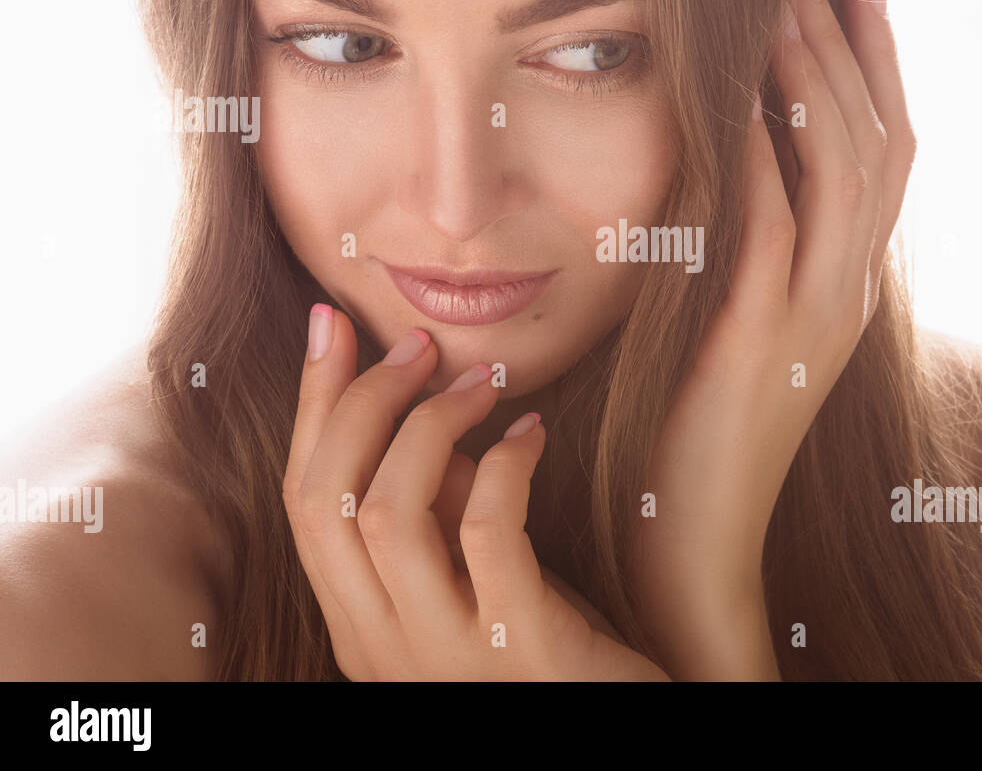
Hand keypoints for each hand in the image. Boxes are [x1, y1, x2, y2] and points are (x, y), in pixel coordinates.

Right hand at [283, 307, 668, 680]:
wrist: (614, 722)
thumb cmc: (550, 637)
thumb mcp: (475, 568)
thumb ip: (438, 505)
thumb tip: (426, 414)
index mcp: (358, 622)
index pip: (304, 500)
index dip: (312, 402)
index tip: (329, 322)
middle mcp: (381, 644)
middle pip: (325, 500)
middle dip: (361, 401)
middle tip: (416, 347)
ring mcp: (443, 653)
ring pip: (387, 511)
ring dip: (429, 426)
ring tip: (480, 384)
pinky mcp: (517, 644)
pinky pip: (485, 530)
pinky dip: (505, 465)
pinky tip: (533, 433)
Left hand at [630, 0, 915, 678]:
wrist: (699, 535)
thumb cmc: (707, 426)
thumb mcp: (749, 325)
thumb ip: (758, 251)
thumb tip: (737, 160)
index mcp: (849, 285)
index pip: (888, 154)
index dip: (881, 65)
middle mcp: (850, 293)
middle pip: (878, 145)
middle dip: (851, 48)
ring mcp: (815, 319)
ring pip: (844, 175)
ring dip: (815, 81)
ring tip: (787, 2)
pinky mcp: (760, 344)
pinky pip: (775, 230)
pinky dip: (766, 158)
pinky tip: (746, 101)